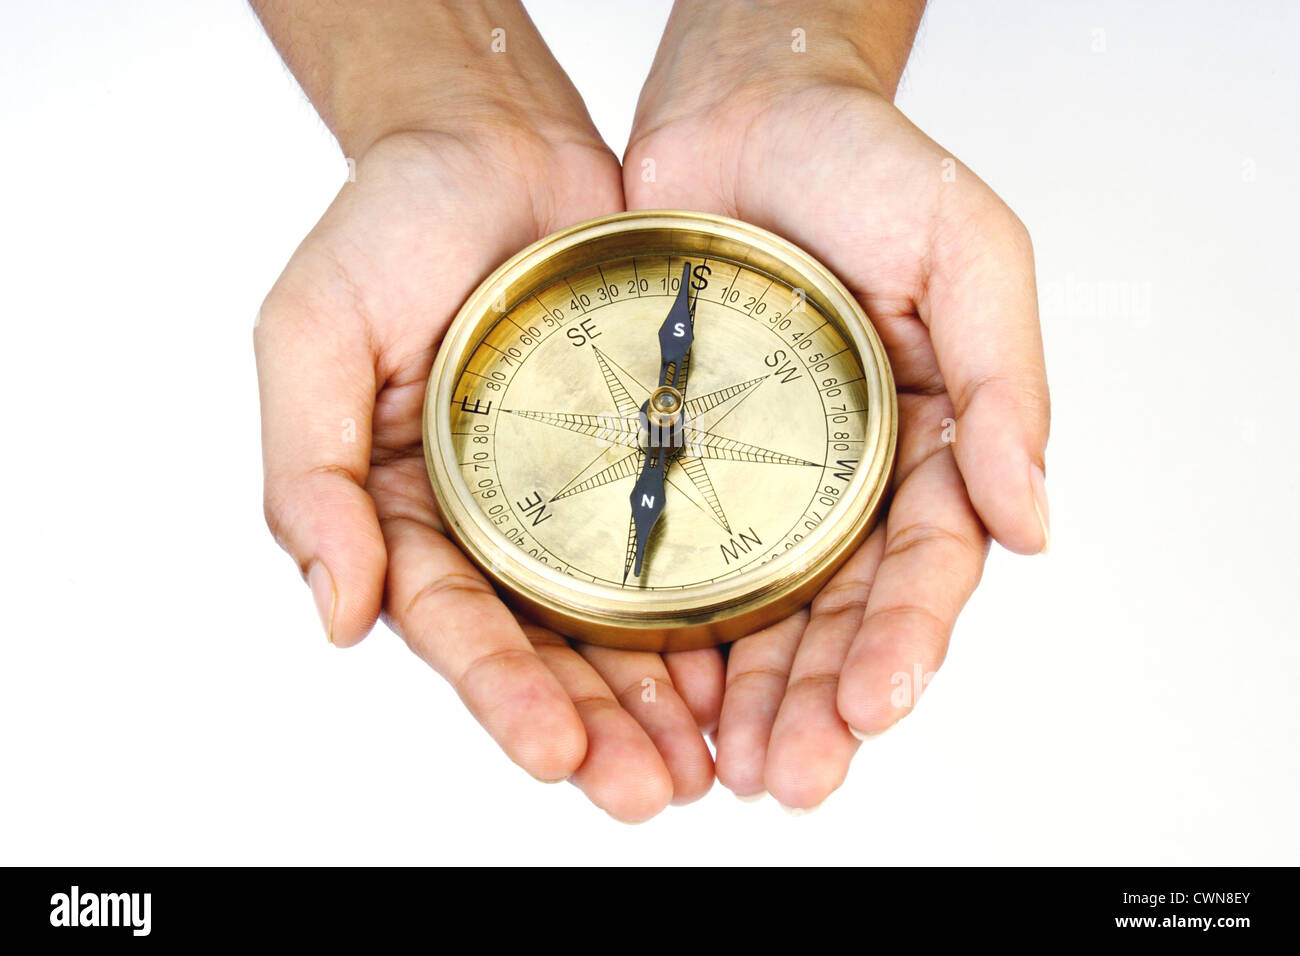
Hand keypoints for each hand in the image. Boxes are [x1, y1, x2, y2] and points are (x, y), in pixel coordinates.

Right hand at [253, 1, 720, 820]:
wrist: (499, 144)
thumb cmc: (391, 227)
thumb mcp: (314, 335)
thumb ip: (310, 474)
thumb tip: (335, 612)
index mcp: (410, 513)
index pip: (456, 624)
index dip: (502, 694)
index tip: (558, 751)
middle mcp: (499, 522)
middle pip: (547, 648)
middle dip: (599, 727)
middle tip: (653, 789)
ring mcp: (579, 496)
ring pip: (624, 620)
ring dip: (662, 698)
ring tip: (709, 762)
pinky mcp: (652, 460)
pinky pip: (689, 541)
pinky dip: (715, 608)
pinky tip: (748, 667)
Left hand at [624, 0, 1049, 808]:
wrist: (739, 107)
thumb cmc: (862, 164)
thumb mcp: (967, 252)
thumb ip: (1007, 386)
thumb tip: (1036, 522)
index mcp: (926, 442)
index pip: (925, 566)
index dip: (905, 642)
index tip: (876, 705)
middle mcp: (841, 477)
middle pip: (838, 615)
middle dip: (819, 702)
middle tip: (792, 774)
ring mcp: (752, 475)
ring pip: (755, 610)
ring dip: (747, 696)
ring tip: (726, 767)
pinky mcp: (670, 459)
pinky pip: (665, 554)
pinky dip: (666, 628)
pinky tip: (658, 692)